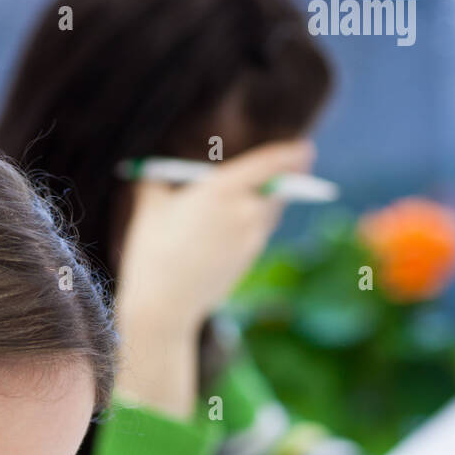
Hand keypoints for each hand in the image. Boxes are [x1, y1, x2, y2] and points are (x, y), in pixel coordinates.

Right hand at [116, 137, 315, 343]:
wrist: (164, 305)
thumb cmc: (152, 252)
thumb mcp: (150, 206)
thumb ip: (158, 180)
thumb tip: (157, 170)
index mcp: (222, 189)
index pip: (271, 163)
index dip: (292, 154)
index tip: (304, 148)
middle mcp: (244, 212)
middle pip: (278, 188)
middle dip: (285, 178)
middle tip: (289, 170)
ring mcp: (250, 239)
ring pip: (270, 213)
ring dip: (269, 202)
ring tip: (261, 195)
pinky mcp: (249, 261)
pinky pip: (258, 235)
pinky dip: (253, 226)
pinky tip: (235, 228)